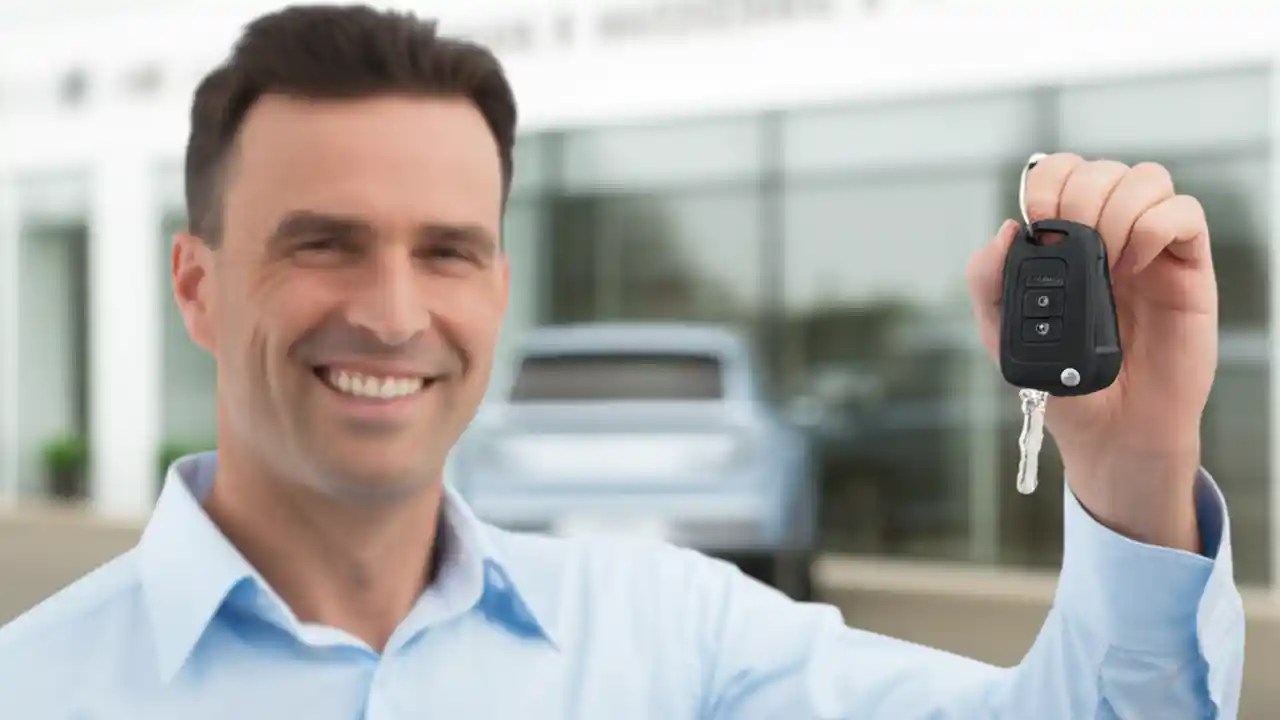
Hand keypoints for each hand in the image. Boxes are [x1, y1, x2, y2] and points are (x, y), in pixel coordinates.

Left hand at [966, 153, 1216, 552]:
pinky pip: (1185, 214)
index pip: (1060, 173)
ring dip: (1120, 208)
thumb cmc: (1064, 385)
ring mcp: (1149, 249)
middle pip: (1102, 169)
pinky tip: (1134, 267)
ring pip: (1146, 179)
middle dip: (1080, 196)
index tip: (1039, 222)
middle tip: (1073, 242)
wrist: (1112, 431)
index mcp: (1063, 243)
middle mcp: (1107, 235)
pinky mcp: (1187, 268)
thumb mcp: (1005, 337)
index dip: (1048, 182)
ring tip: (1108, 260)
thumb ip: (989, 283)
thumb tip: (1005, 230)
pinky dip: (1156, 227)